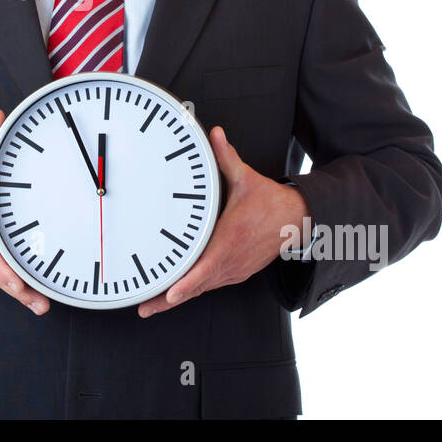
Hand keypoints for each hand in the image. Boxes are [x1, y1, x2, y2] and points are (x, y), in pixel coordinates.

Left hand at [136, 125, 309, 318]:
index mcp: (231, 237)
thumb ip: (226, 157)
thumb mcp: (247, 178)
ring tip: (151, 304)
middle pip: (197, 286)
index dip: (188, 283)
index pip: (206, 266)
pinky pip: (210, 285)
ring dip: (177, 299)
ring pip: (202, 289)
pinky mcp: (237, 272)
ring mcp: (235, 269)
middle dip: (169, 298)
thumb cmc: (271, 202)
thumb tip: (215, 135)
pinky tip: (174, 295)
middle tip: (144, 306)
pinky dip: (192, 291)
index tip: (171, 292)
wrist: (297, 220)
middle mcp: (233, 259)